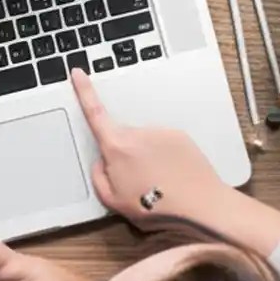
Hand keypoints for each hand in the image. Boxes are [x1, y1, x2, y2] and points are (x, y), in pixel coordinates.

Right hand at [71, 69, 227, 229]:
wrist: (200, 205)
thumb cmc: (156, 208)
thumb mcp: (113, 202)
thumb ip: (98, 177)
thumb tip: (101, 162)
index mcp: (117, 148)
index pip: (95, 113)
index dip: (84, 91)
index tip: (79, 72)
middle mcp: (138, 133)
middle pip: (122, 138)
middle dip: (124, 155)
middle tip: (137, 184)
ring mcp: (160, 132)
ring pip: (143, 143)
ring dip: (146, 158)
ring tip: (158, 184)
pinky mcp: (179, 135)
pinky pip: (163, 144)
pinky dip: (164, 157)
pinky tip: (172, 176)